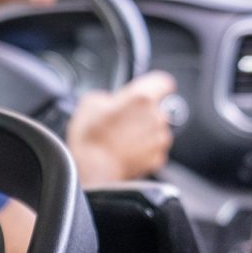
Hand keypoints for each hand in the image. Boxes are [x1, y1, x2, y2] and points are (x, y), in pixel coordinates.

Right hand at [66, 71, 176, 187]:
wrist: (93, 171)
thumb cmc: (91, 138)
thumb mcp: (88, 104)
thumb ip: (106, 96)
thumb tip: (108, 100)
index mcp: (141, 97)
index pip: (163, 81)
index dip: (153, 85)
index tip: (146, 89)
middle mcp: (156, 116)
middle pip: (157, 108)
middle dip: (142, 113)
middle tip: (121, 120)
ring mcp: (160, 138)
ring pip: (156, 130)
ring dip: (143, 132)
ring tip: (120, 140)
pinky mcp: (158, 158)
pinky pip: (153, 149)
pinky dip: (143, 151)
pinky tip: (125, 153)